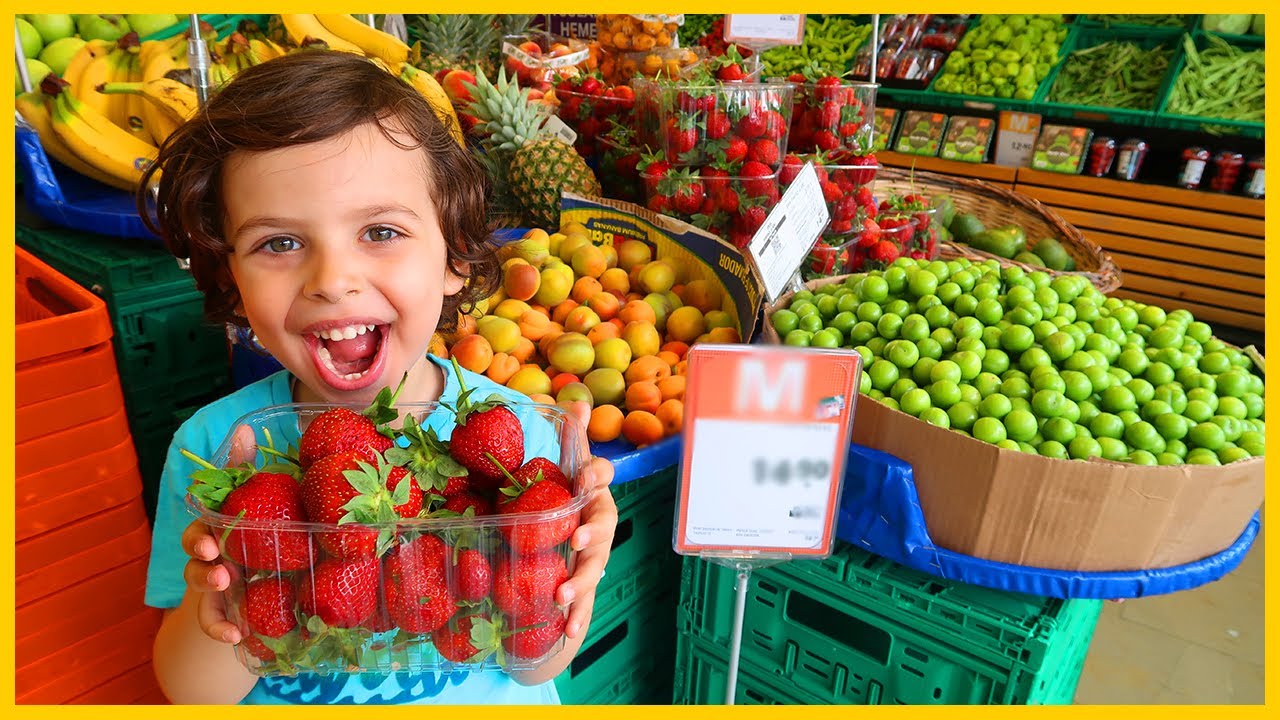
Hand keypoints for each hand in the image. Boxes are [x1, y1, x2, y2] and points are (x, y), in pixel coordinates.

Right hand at [181, 424, 256, 644]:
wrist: (264, 588)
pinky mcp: (222, 608)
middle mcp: (212, 551)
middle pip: (193, 550)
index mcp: (222, 525)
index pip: (202, 521)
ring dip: (207, 582)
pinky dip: (219, 629)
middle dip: (198, 553)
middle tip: (215, 557)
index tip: (207, 538)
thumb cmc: (263, 535)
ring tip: (226, 583)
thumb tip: (245, 428)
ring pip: (199, 581)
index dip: (199, 529)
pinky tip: (236, 636)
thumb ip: (250, 472)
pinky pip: (213, 621)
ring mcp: (215, 581)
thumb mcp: (263, 505)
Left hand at [554, 401, 617, 639]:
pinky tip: (566, 631)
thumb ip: (568, 437)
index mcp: (592, 491)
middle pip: (604, 526)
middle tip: (575, 541)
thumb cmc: (561, 501)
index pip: (601, 477)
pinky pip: (584, 604)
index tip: (583, 478)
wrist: (561, 550)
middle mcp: (598, 523)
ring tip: (563, 594)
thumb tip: (575, 401)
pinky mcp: (583, 588)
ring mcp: (593, 558)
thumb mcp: (562, 468)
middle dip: (592, 535)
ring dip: (582, 581)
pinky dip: (578, 618)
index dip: (595, 475)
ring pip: (595, 567)